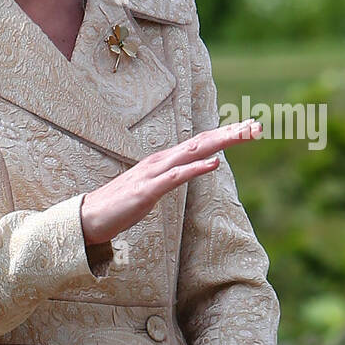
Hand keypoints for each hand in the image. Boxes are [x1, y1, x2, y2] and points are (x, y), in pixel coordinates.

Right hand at [79, 120, 262, 246]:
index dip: (226, 135)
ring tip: (242, 135)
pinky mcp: (146, 190)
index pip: (201, 143)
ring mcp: (153, 174)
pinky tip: (213, 163)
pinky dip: (195, 168)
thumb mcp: (153, 188)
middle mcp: (161, 160)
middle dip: (230, 133)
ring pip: (193, 152)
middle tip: (256, 126)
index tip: (250, 129)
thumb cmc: (121, 205)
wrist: (88, 218)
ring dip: (220, 143)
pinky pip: (175, 177)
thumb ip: (171, 177)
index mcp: (164, 160)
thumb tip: (191, 169)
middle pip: (202, 141)